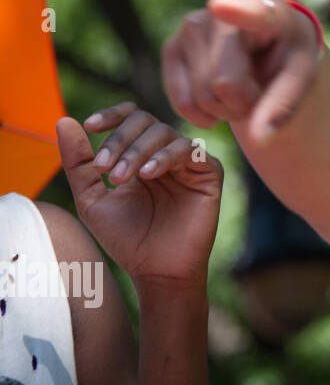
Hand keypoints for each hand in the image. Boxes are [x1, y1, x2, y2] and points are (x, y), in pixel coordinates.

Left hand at [55, 105, 222, 287]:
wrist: (156, 270)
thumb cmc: (126, 238)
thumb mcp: (91, 198)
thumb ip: (78, 163)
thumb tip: (64, 121)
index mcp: (141, 155)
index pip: (131, 117)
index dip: (112, 115)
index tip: (90, 125)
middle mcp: (166, 154)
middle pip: (146, 121)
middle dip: (120, 140)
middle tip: (104, 169)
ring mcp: (189, 162)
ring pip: (166, 133)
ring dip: (137, 151)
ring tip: (121, 178)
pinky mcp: (210, 173)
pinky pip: (191, 150)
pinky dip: (165, 157)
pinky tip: (148, 175)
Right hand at [162, 0, 320, 143]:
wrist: (266, 49)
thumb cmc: (288, 59)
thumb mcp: (302, 78)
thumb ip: (284, 104)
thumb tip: (259, 138)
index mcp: (268, 9)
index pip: (251, 12)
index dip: (235, 11)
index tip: (220, 7)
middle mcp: (224, 7)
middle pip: (224, 83)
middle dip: (244, 102)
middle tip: (259, 92)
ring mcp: (193, 24)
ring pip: (202, 96)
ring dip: (225, 108)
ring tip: (241, 90)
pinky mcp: (172, 45)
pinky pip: (182, 102)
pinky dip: (202, 115)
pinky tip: (218, 101)